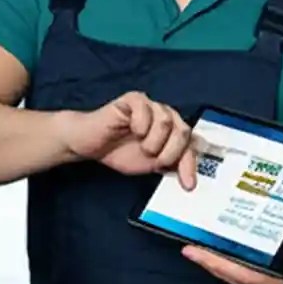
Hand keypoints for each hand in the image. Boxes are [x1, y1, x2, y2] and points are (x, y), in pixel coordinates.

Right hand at [55, 91, 197, 189]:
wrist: (92, 145)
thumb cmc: (119, 151)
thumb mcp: (150, 165)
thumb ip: (171, 165)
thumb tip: (189, 177)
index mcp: (172, 131)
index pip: (190, 144)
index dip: (191, 164)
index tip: (187, 184)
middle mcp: (165, 116)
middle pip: (184, 130)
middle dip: (170, 152)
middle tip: (156, 160)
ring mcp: (151, 106)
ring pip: (166, 121)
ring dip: (153, 141)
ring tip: (141, 146)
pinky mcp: (134, 99)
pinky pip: (146, 108)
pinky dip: (140, 124)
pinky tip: (132, 129)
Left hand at [182, 221, 282, 283]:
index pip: (246, 276)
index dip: (221, 266)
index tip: (199, 253)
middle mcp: (271, 278)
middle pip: (233, 274)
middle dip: (210, 261)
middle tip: (188, 247)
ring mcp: (266, 273)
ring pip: (234, 269)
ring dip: (214, 257)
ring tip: (194, 242)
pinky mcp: (264, 264)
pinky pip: (239, 261)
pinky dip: (225, 252)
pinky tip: (214, 239)